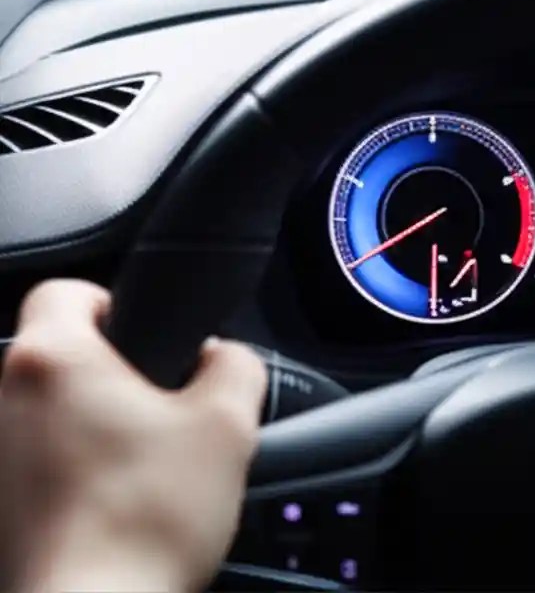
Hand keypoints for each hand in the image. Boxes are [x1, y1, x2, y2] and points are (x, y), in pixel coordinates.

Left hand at [0, 280, 265, 592]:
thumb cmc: (145, 520)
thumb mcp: (229, 425)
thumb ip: (236, 366)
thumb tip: (225, 358)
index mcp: (54, 358)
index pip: (68, 289)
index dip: (117, 304)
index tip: (150, 340)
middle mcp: (5, 397)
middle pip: (60, 354)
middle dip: (113, 375)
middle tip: (165, 411)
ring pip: (49, 412)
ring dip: (93, 426)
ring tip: (145, 467)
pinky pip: (39, 461)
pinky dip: (75, 471)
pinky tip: (117, 505)